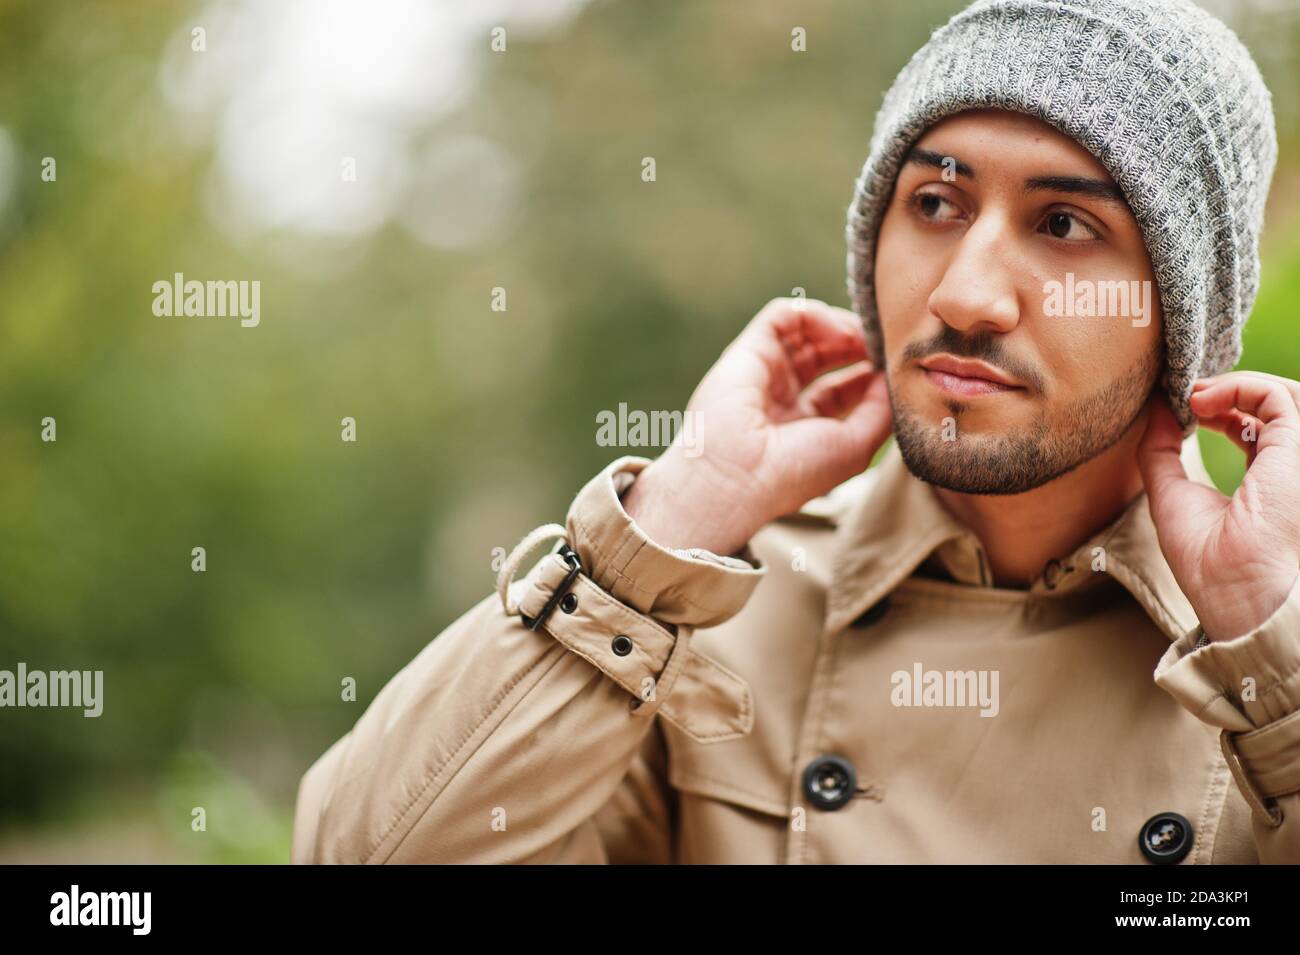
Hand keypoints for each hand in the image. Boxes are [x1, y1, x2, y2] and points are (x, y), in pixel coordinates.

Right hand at [621, 297, 892, 555]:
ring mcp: (764, 372)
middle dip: (858, 344)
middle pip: (825, 354)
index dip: (870, 372)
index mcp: (803, 425)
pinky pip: (782, 315)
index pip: (841, 388)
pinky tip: (839, 331)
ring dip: (841, 326)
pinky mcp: (748, 350)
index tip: (894, 367)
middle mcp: (782, 396)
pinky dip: (814, 314)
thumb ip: (880, 410)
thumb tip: (890, 377)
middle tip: (884, 342)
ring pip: (805, 330)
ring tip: (865, 335)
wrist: (738, 475)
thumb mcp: (856, 447)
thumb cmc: (796, 471)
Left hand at [1137, 371, 1299, 640]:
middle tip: (1188, 395)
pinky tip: (1203, 401)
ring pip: (1284, 396)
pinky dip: (1241, 387)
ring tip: (1195, 396)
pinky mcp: (1298, 450)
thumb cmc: (1207, 562)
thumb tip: (1157, 410)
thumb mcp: (1171, 496)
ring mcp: (1297, 459)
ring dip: (1236, 386)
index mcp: (1271, 482)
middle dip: (1231, 390)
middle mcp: (1291, 469)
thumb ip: (1162, 452)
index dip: (1223, 409)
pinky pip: (1277, 397)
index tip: (1185, 407)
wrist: (1232, 593)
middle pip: (1276, 408)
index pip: (1259, 428)